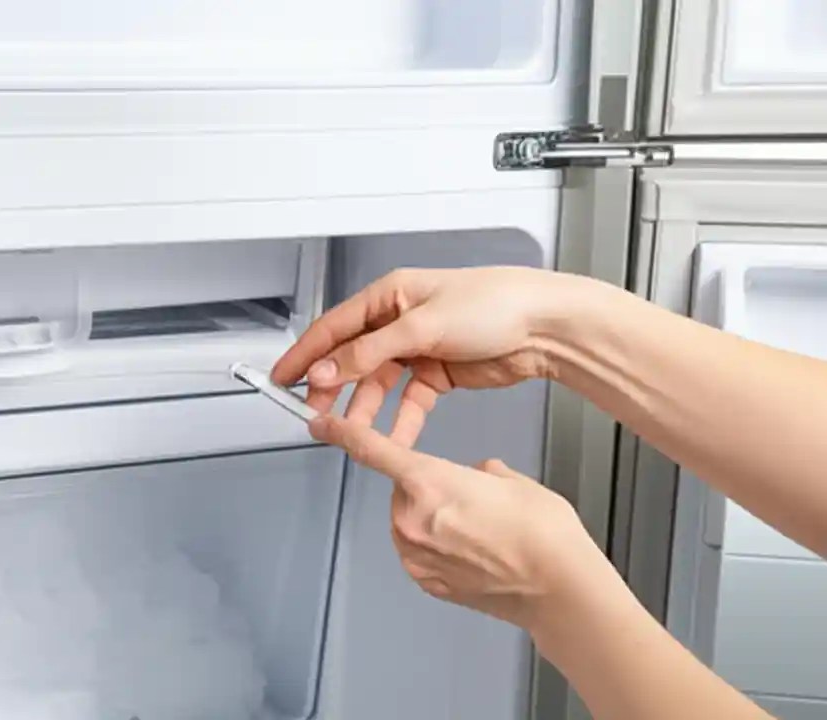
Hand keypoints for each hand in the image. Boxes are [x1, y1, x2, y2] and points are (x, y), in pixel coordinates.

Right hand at [272, 266, 582, 445]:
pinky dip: (400, 419)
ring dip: (365, 409)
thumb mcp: (421, 327)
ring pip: (378, 383)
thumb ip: (369, 353)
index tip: (282, 379)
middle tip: (314, 415)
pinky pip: (408, 399)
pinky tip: (395, 438)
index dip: (304, 354)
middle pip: (351, 359)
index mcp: (389, 296)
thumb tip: (328, 370)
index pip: (333, 327)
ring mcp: (418, 347)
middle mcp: (399, 320)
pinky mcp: (438, 371)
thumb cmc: (494, 304)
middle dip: (331, 388)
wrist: (544, 326)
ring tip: (354, 434)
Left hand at [311, 414, 616, 630]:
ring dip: (431, 520)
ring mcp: (417, 555)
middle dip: (426, 488)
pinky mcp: (426, 582)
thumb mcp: (511, 479)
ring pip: (408, 522)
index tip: (323, 425)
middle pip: (402, 490)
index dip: (342, 433)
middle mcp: (413, 519)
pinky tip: (473, 552)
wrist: (559, 588)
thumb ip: (480, 472)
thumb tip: (476, 477)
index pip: (372, 450)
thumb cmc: (543, 534)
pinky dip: (437, 548)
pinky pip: (419, 553)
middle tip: (469, 500)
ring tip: (478, 531)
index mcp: (430, 481)